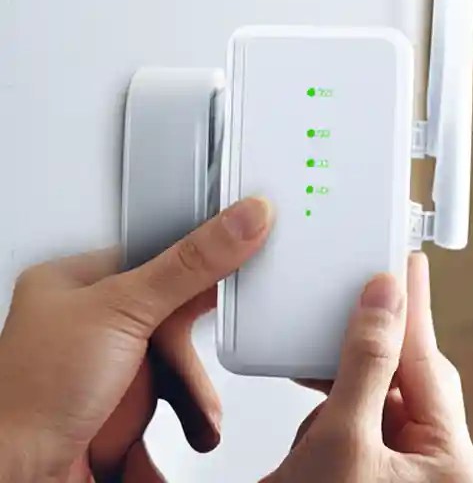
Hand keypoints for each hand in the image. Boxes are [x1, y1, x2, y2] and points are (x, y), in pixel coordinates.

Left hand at [0, 197, 272, 481]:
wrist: (17, 474)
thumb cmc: (29, 399)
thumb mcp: (124, 310)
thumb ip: (191, 264)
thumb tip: (245, 218)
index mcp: (74, 281)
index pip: (155, 254)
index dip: (199, 265)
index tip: (244, 262)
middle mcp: (88, 321)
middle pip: (174, 313)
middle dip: (194, 352)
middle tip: (206, 359)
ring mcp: (106, 365)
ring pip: (178, 359)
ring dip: (196, 391)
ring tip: (199, 415)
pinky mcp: (120, 405)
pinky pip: (174, 396)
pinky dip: (190, 414)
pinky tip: (187, 425)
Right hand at [266, 252, 472, 482]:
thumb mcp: (343, 440)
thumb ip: (364, 366)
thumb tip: (383, 300)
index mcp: (450, 460)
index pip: (430, 364)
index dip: (411, 310)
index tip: (406, 264)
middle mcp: (431, 468)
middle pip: (402, 382)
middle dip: (363, 361)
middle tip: (351, 306)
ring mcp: (398, 477)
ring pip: (372, 405)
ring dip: (336, 400)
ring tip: (313, 406)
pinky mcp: (363, 479)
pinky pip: (351, 433)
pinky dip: (323, 427)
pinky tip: (304, 440)